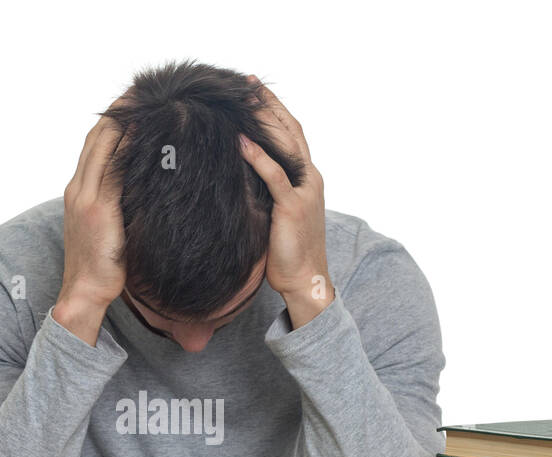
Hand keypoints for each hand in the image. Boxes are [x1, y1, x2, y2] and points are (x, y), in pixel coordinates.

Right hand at [54, 105, 127, 345]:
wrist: (84, 293)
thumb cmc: (100, 268)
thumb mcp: (105, 231)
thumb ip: (115, 208)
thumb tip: (140, 194)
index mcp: (77, 191)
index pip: (93, 144)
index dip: (111, 120)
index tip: (131, 102)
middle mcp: (78, 188)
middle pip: (98, 136)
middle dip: (119, 110)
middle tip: (143, 90)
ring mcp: (86, 197)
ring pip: (104, 145)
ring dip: (124, 119)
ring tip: (147, 101)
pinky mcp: (98, 209)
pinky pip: (115, 168)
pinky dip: (128, 146)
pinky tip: (147, 132)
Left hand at [238, 79, 332, 327]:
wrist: (306, 278)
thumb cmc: (289, 251)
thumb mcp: (279, 213)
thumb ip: (269, 190)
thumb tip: (243, 175)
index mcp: (308, 178)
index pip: (292, 135)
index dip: (276, 111)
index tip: (257, 92)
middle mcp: (310, 178)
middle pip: (290, 130)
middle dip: (270, 104)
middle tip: (250, 83)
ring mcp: (304, 190)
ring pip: (285, 145)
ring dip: (265, 120)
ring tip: (245, 100)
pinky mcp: (293, 206)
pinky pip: (275, 175)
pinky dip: (258, 156)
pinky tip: (241, 141)